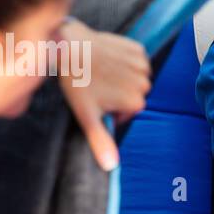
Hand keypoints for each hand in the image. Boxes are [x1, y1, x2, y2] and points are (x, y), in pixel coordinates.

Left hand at [58, 20, 151, 169]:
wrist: (69, 46)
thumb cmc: (77, 83)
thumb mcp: (87, 116)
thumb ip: (101, 141)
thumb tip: (111, 167)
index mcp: (136, 102)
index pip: (128, 112)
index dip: (111, 109)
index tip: (96, 102)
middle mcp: (144, 84)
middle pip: (133, 95)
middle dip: (118, 94)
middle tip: (96, 87)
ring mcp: (142, 65)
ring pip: (134, 78)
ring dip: (121, 77)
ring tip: (100, 72)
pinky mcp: (138, 49)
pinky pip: (135, 60)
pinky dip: (123, 61)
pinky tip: (107, 59)